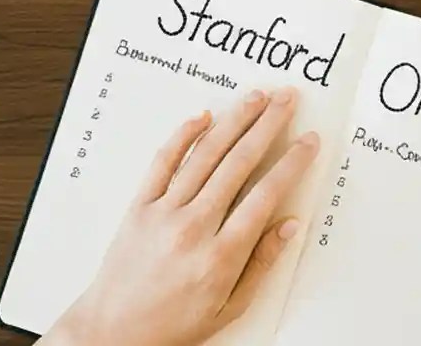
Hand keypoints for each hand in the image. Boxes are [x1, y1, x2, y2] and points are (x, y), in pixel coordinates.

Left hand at [39, 88, 319, 345]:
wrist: (113, 332)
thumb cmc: (172, 325)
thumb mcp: (230, 306)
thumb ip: (261, 263)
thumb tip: (288, 226)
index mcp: (220, 256)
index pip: (266, 194)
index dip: (292, 163)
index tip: (307, 143)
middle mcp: (192, 228)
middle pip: (239, 163)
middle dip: (269, 125)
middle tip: (287, 101)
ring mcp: (163, 214)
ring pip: (205, 155)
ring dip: (235, 121)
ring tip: (255, 98)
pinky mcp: (139, 207)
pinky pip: (162, 162)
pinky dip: (183, 136)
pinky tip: (203, 117)